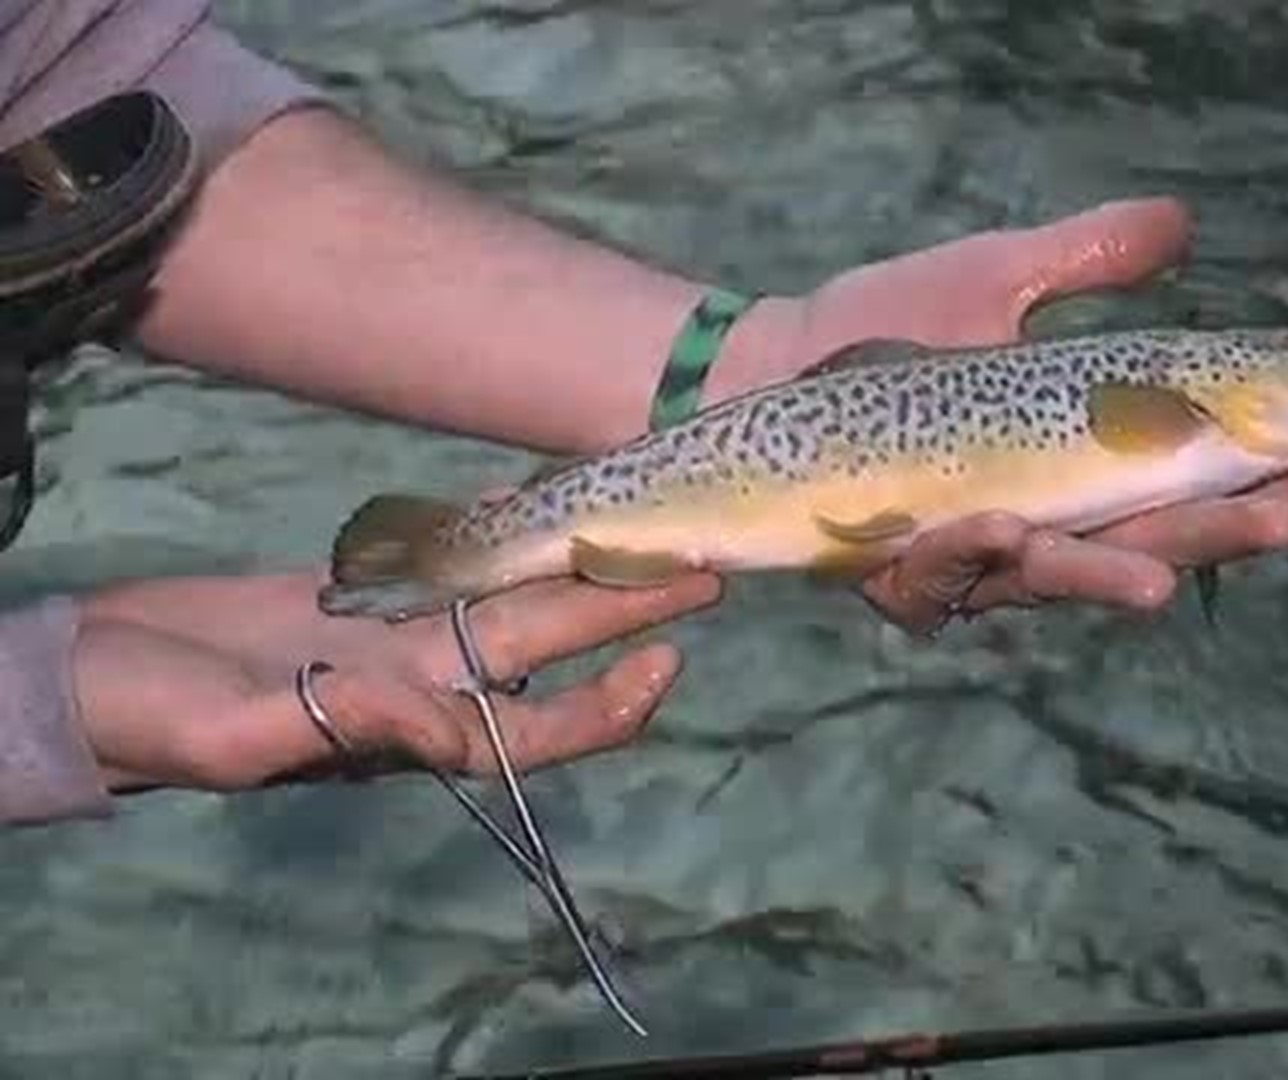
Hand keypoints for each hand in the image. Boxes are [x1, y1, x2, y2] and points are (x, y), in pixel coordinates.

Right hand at [72, 569, 721, 792]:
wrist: (89, 673)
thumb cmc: (152, 717)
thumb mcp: (237, 735)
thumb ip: (340, 728)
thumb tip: (450, 723)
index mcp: (407, 732)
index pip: (539, 732)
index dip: (610, 704)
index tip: (667, 659)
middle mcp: (423, 686)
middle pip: (549, 647)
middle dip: (625, 606)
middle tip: (704, 560)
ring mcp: (397, 636)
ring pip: (510, 597)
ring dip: (575, 562)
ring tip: (640, 514)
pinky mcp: (361, 593)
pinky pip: (449, 562)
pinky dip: (495, 530)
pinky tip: (537, 493)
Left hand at [737, 195, 1287, 633]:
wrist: (762, 370)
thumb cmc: (885, 329)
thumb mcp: (999, 279)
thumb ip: (1088, 259)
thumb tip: (1183, 223)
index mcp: (1091, 456)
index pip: (1213, 474)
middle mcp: (1052, 517)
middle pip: (1163, 538)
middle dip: (1237, 529)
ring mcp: (980, 557)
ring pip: (1067, 576)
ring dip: (1128, 567)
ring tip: (1185, 564)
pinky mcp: (904, 576)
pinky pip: (950, 582)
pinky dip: (980, 558)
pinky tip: (1010, 529)